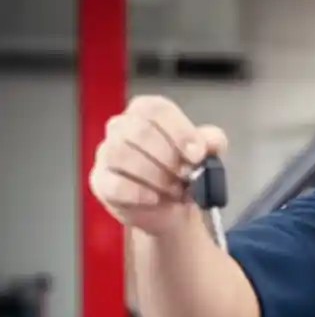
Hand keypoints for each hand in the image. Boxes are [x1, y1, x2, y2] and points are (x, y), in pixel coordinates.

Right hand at [88, 95, 227, 236]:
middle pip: (139, 130)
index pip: (155, 108)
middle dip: (169, 156)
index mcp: (147, 113)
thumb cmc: (184, 173)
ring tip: (173, 189)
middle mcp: (123, 128)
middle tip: (186, 175)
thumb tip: (210, 141)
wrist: (173, 208)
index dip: (179, 131)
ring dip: (155, 175)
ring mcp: (107, 154)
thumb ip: (212, 142)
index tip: (196, 154)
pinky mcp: (101, 182)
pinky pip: (114, 184)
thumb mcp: (206, 154)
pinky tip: (154, 199)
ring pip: (122, 154)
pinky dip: (138, 193)